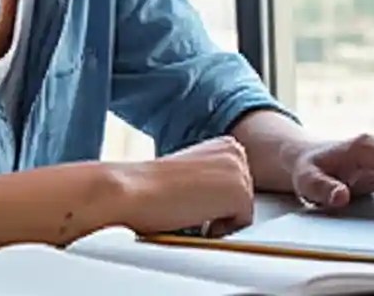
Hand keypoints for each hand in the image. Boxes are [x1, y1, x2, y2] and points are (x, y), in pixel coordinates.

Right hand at [116, 136, 253, 236]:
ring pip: (242, 213)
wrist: (130, 191)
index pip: (237, 186)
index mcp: (225, 144)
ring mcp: (240, 170)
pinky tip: (195, 218)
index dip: (214, 201)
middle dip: (219, 210)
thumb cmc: (149, 187)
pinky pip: (241, 225)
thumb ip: (211, 178)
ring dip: (218, 219)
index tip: (190, 198)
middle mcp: (236, 151)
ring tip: (189, 211)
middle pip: (243, 199)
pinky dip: (219, 230)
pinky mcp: (240, 193)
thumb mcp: (190, 173)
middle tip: (187, 207)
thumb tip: (221, 198)